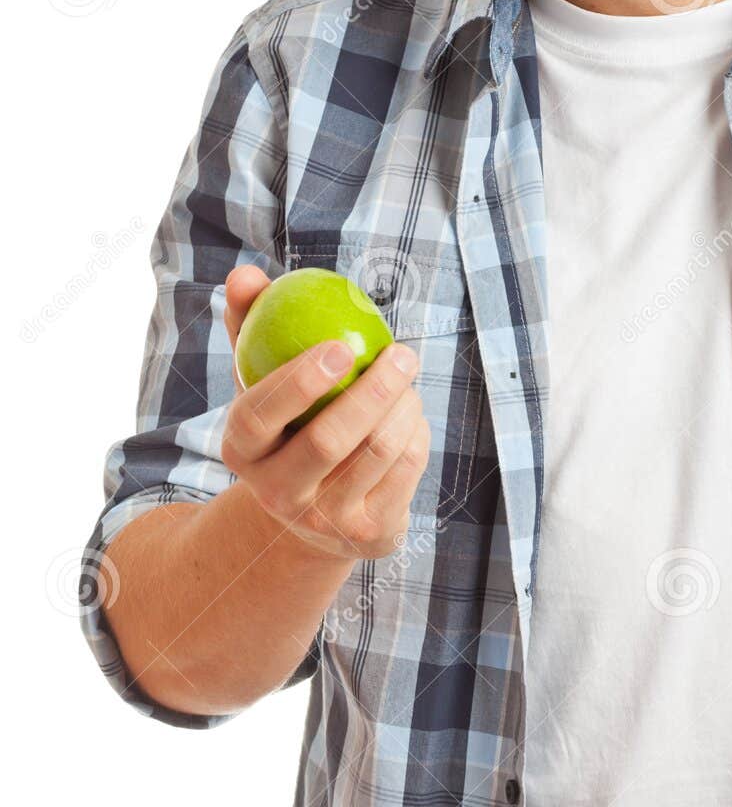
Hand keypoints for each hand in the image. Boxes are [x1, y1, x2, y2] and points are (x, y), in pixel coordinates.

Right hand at [219, 266, 430, 560]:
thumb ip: (251, 324)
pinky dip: (417, 431)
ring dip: (403, 404)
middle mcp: (277, 494)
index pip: (260, 416)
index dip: (298, 382)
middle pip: (327, 441)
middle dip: (372, 391)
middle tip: (402, 352)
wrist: (309, 513)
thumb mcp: (262, 378)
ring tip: (406, 371)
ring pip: (377, 452)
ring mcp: (324, 520)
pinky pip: (406, 469)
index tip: (339, 345)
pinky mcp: (369, 533)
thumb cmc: (286, 422)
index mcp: (240, 451)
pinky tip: (411, 411)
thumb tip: (245, 273)